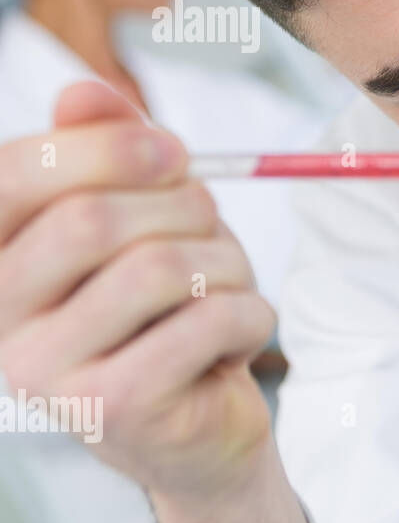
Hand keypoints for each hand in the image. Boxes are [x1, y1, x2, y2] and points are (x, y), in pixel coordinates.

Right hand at [0, 82, 274, 499]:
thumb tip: (82, 92)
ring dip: (228, 264)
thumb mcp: (143, 219)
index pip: (13, 176)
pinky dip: (250, 315)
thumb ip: (109, 151)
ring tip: (230, 288)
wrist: (197, 430)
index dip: (103, 148)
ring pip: (161, 269)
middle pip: (94, 219)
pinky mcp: (114, 408)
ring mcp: (48, 374)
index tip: (173, 153)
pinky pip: (206, 322)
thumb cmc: (168, 308)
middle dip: (185, 207)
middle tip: (214, 230)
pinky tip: (238, 338)